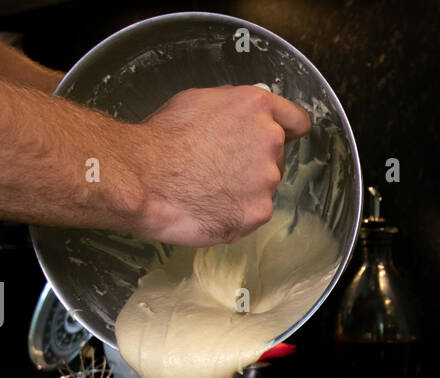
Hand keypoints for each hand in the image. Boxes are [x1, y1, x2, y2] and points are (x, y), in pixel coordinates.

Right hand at [125, 85, 310, 245]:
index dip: (287, 130)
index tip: (283, 139)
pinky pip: (252, 213)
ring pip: (263, 187)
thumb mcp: (197, 102)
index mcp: (256, 107)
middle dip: (254, 162)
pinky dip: (234, 214)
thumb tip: (242, 119)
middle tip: (218, 167)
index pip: (297, 120)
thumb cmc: (161, 139)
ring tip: (207, 189)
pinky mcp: (258, 212)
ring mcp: (266, 179)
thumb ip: (232, 110)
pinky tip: (208, 207)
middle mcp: (270, 141)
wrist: (142, 178)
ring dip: (244, 190)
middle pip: (277, 157)